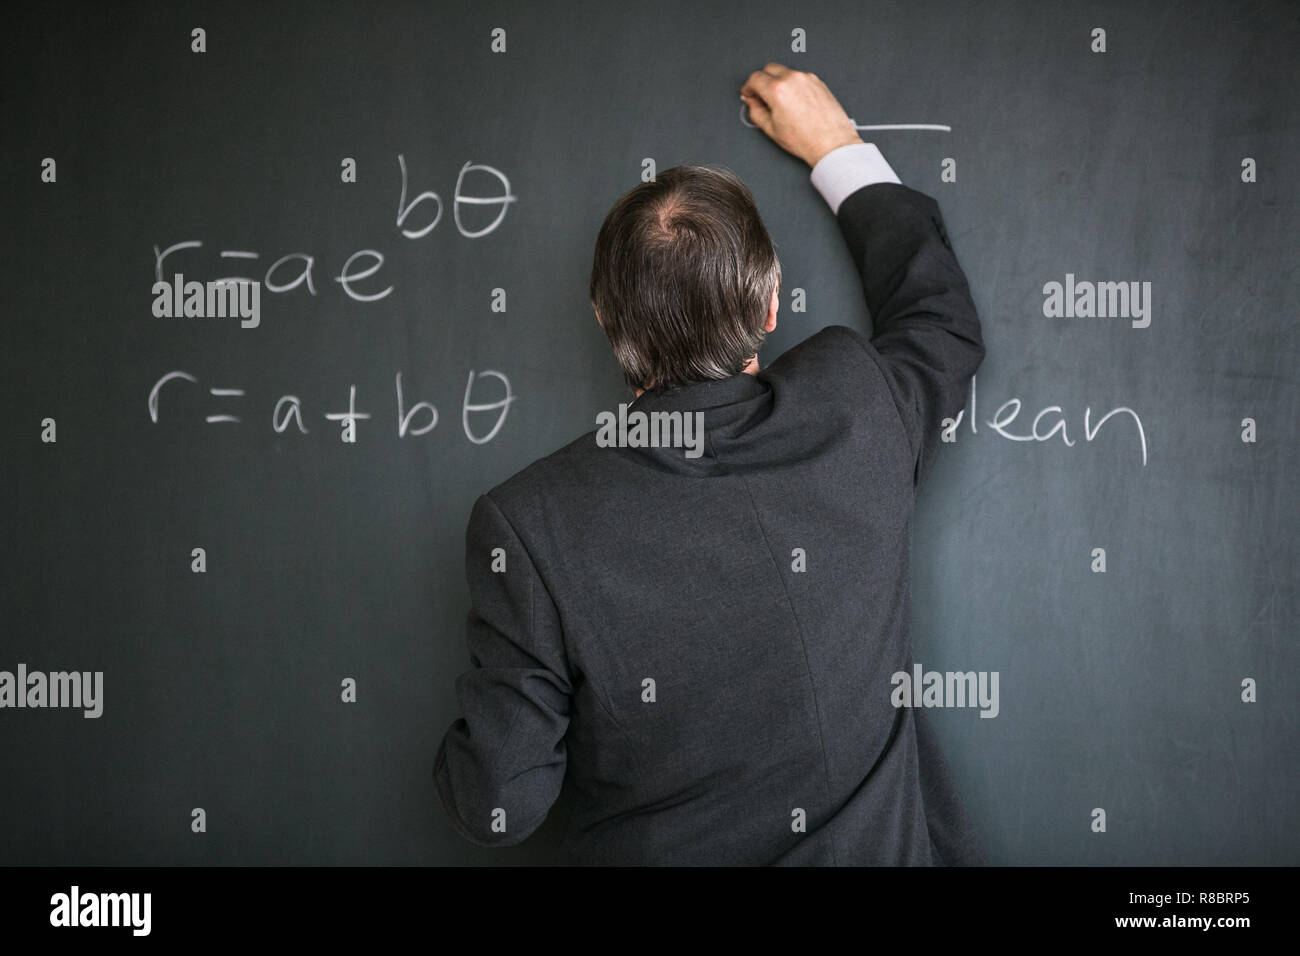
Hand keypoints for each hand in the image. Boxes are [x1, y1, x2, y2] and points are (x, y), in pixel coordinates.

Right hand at [740, 63, 862, 167]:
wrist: (832, 144)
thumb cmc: (806, 140)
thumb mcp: (771, 129)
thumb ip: (755, 111)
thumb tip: (751, 101)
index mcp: (778, 90)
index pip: (755, 78)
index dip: (748, 87)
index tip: (748, 94)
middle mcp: (793, 79)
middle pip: (769, 69)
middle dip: (762, 81)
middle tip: (762, 97)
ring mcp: (807, 78)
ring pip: (785, 72)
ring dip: (778, 82)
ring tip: (781, 104)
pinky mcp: (818, 81)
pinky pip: (799, 77)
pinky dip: (792, 85)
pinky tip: (795, 102)